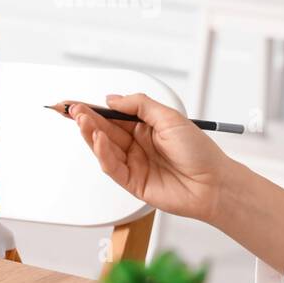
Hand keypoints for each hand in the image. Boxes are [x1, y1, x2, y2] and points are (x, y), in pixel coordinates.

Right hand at [64, 93, 231, 222]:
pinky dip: (102, 153)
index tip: (76, 102)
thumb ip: (139, 106)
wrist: (213, 183)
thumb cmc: (199, 151)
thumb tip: (113, 99)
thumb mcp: (170, 117)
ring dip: (90, 133)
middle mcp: (137, 144)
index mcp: (145, 127)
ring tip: (81, 119)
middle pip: (104, 130)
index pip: (112, 115)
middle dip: (86, 119)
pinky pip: (112, 167)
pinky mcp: (133, 182)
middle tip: (70, 109)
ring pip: (104, 147)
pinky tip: (97, 139)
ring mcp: (134, 163)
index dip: (93, 109)